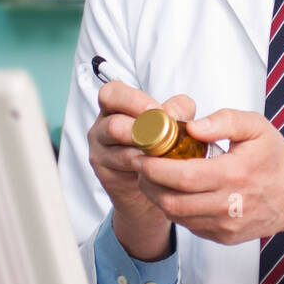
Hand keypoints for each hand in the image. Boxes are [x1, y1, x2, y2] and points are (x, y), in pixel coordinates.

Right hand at [87, 80, 194, 260]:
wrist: (158, 190)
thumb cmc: (168, 150)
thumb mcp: (175, 125)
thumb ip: (177, 111)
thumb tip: (182, 108)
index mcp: (118, 106)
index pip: (112, 92)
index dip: (131, 99)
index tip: (154, 109)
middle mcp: (103, 126)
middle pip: (112, 119)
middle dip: (138, 126)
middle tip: (161, 134)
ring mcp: (101, 151)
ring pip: (114, 144)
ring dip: (140, 147)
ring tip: (160, 153)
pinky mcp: (105, 174)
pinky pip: (120, 168)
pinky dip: (139, 167)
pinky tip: (155, 171)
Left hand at [136, 108, 283, 245]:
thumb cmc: (274, 157)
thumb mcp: (255, 126)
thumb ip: (223, 121)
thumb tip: (191, 126)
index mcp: (235, 174)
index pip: (183, 176)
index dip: (155, 168)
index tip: (141, 155)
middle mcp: (229, 205)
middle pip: (172, 201)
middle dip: (148, 183)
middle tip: (141, 165)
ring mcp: (226, 225)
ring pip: (176, 216)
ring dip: (158, 196)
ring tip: (153, 176)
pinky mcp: (223, 237)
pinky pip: (188, 225)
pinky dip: (175, 208)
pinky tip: (175, 191)